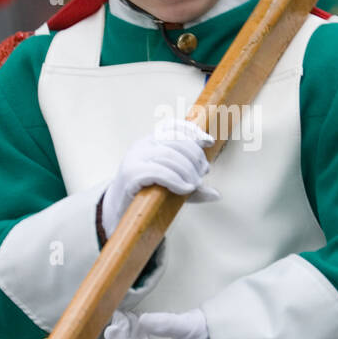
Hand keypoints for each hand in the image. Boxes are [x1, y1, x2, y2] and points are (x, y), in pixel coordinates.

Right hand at [101, 118, 220, 238]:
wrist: (120, 212)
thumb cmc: (149, 195)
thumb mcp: (174, 187)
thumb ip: (193, 186)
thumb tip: (216, 195)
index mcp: (151, 141)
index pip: (172, 126)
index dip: (192, 130)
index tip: (208, 142)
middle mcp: (142, 145)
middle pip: (176, 142)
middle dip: (195, 157)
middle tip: (202, 174)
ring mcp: (135, 158)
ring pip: (170, 157)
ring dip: (188, 171)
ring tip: (194, 185)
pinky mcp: (131, 174)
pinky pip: (160, 172)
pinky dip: (177, 180)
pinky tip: (186, 189)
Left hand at [104, 307, 215, 338]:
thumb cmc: (208, 334)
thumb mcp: (187, 326)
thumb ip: (164, 324)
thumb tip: (141, 321)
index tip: (114, 325)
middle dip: (120, 337)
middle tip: (118, 316)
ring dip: (126, 335)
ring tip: (125, 315)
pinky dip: (135, 335)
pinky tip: (135, 320)